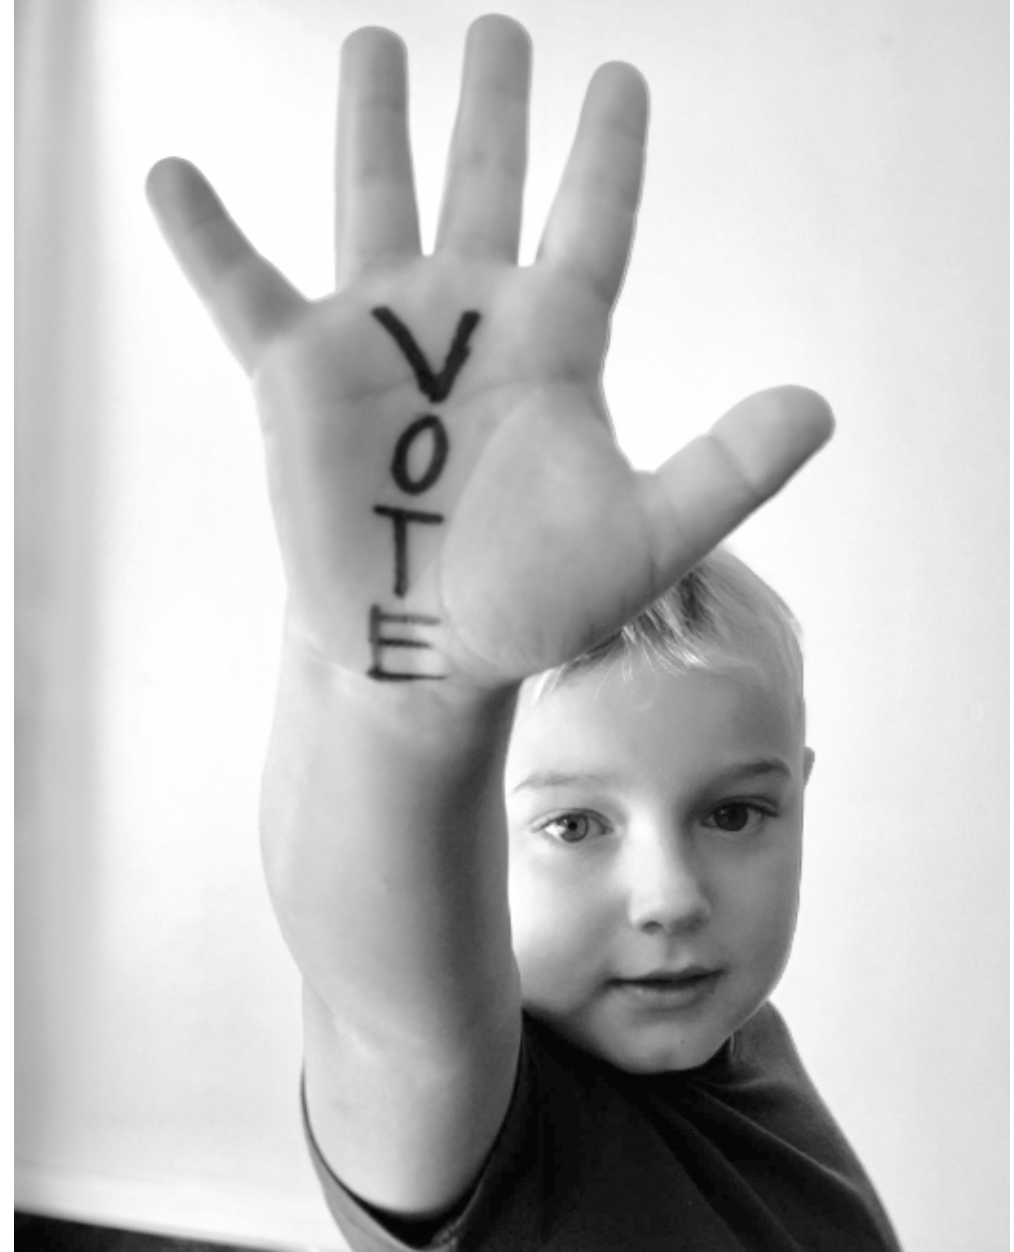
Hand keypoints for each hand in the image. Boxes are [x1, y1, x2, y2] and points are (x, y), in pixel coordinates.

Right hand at [146, 15, 831, 689]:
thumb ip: (726, 469)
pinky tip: (172, 174)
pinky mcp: (300, 378)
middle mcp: (469, 323)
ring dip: (373, 124)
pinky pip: (244, 288)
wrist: (427, 650)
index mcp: (555, 345)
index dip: (606, 152)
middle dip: (491, 107)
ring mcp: (380, 340)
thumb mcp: (646, 540)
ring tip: (375, 45)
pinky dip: (207, 236)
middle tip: (498, 29)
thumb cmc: (534, 602)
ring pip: (375, 202)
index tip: (620, 78)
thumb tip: (818, 407)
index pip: (590, 223)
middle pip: (484, 184)